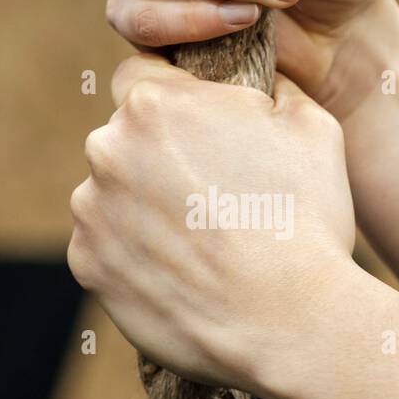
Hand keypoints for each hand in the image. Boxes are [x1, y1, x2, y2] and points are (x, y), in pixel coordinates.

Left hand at [67, 53, 355, 390]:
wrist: (289, 322)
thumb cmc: (306, 219)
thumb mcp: (311, 125)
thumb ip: (273, 89)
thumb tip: (264, 82)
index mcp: (155, 103)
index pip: (142, 77)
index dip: (173, 100)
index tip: (198, 129)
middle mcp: (108, 148)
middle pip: (125, 138)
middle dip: (158, 155)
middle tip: (212, 193)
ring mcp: (91, 211)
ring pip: (112, 194)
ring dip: (143, 207)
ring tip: (201, 242)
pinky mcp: (87, 265)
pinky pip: (106, 247)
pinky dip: (134, 256)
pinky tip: (182, 273)